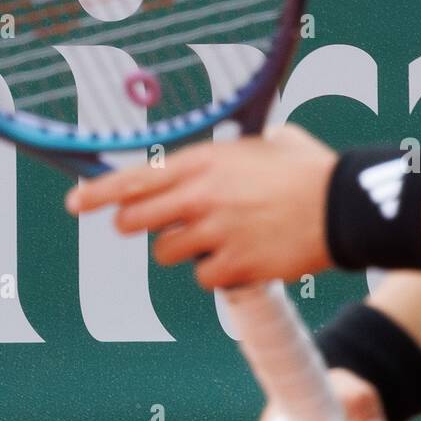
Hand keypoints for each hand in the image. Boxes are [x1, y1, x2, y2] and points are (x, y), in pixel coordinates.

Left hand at [64, 124, 337, 287]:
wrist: (346, 206)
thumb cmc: (309, 169)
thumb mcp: (265, 142)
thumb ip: (229, 153)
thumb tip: (215, 159)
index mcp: (202, 160)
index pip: (132, 179)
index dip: (97, 193)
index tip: (74, 203)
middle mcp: (200, 196)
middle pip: (136, 221)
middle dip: (141, 225)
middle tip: (165, 224)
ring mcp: (215, 233)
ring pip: (168, 252)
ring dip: (185, 249)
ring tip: (221, 236)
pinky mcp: (235, 265)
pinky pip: (204, 278)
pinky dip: (218, 273)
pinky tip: (243, 257)